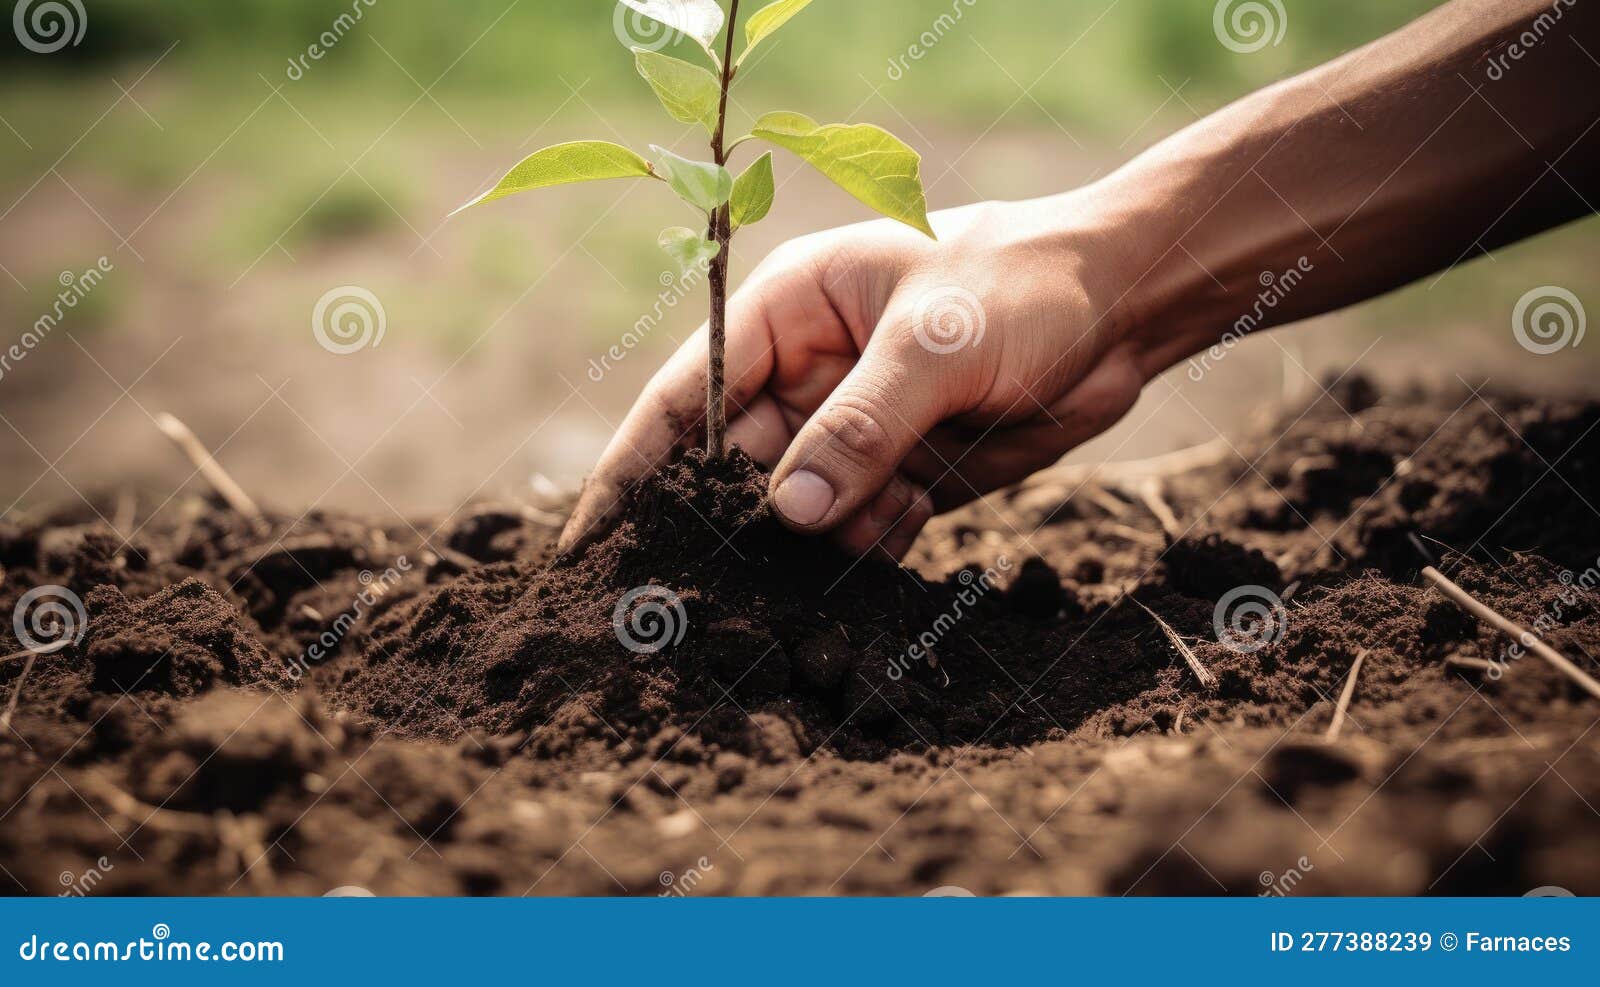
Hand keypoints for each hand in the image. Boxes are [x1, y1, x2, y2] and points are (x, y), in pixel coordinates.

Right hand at [558, 194, 1149, 560]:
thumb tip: (790, 511)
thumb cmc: (1025, 284)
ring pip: (798, 508)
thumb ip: (861, 424)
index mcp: (786, 313)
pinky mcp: (902, 472)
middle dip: (734, 525)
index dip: (633, 469)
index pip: (684, 399)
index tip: (591, 545)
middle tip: (720, 592)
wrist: (1126, 306)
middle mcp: (807, 374)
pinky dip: (869, 546)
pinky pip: (858, 528)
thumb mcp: (937, 342)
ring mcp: (854, 427)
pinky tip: (904, 527)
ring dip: (816, 541)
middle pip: (733, 468)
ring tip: (858, 535)